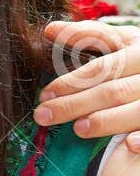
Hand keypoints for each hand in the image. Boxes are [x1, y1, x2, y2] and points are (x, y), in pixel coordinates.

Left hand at [35, 20, 139, 149]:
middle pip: (113, 91)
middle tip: (44, 116)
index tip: (44, 94)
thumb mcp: (125, 41)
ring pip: (136, 111)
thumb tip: (49, 30)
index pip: (102, 68)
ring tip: (79, 129)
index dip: (71, 82)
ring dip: (108, 121)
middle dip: (76, 104)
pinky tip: (129, 145)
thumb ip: (89, 36)